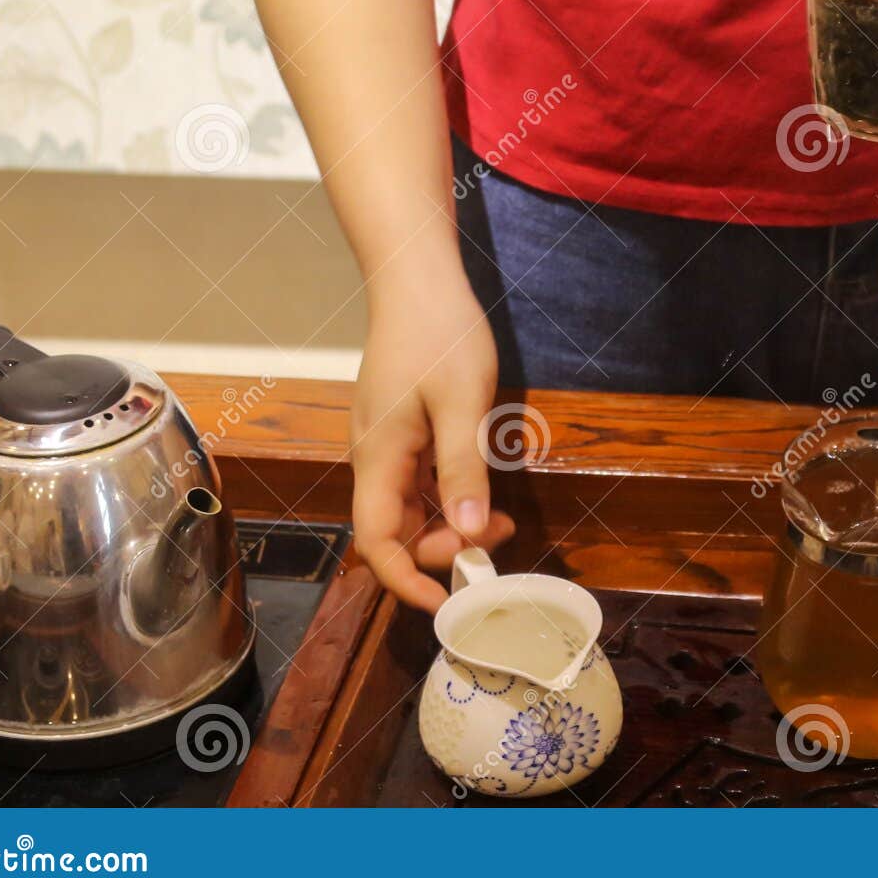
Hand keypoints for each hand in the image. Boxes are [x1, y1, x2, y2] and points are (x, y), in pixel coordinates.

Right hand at [350, 272, 513, 611]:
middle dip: (443, 548)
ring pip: (411, 507)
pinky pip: (420, 481)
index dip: (405, 579)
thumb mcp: (462, 403)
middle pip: (396, 530)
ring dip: (451, 523)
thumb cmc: (439, 333)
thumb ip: (463, 471)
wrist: (416, 277)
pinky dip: (450, 496)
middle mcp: (374, 458)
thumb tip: (469, 535)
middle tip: (499, 535)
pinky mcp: (403, 429)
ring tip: (502, 518)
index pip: (376, 542)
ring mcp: (387, 443)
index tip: (447, 601)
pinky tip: (485, 488)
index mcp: (378, 458)